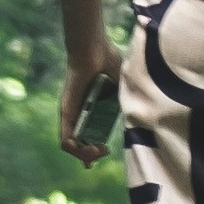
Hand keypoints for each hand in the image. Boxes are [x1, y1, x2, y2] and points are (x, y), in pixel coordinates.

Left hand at [59, 45, 115, 165]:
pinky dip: (75, 149)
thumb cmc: (106, 58)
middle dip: (91, 155)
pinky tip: (88, 149)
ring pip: (70, 146)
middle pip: (78, 144)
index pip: (86, 132)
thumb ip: (126, 97)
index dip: (92, 147)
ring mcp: (70, 113)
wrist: (93, 48)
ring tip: (99, 150)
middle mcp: (77, 112)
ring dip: (84, 155)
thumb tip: (138, 110)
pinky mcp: (66, 112)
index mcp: (90, 106)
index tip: (104, 150)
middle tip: (104, 150)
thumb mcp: (121, 83)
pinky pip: (65, 139)